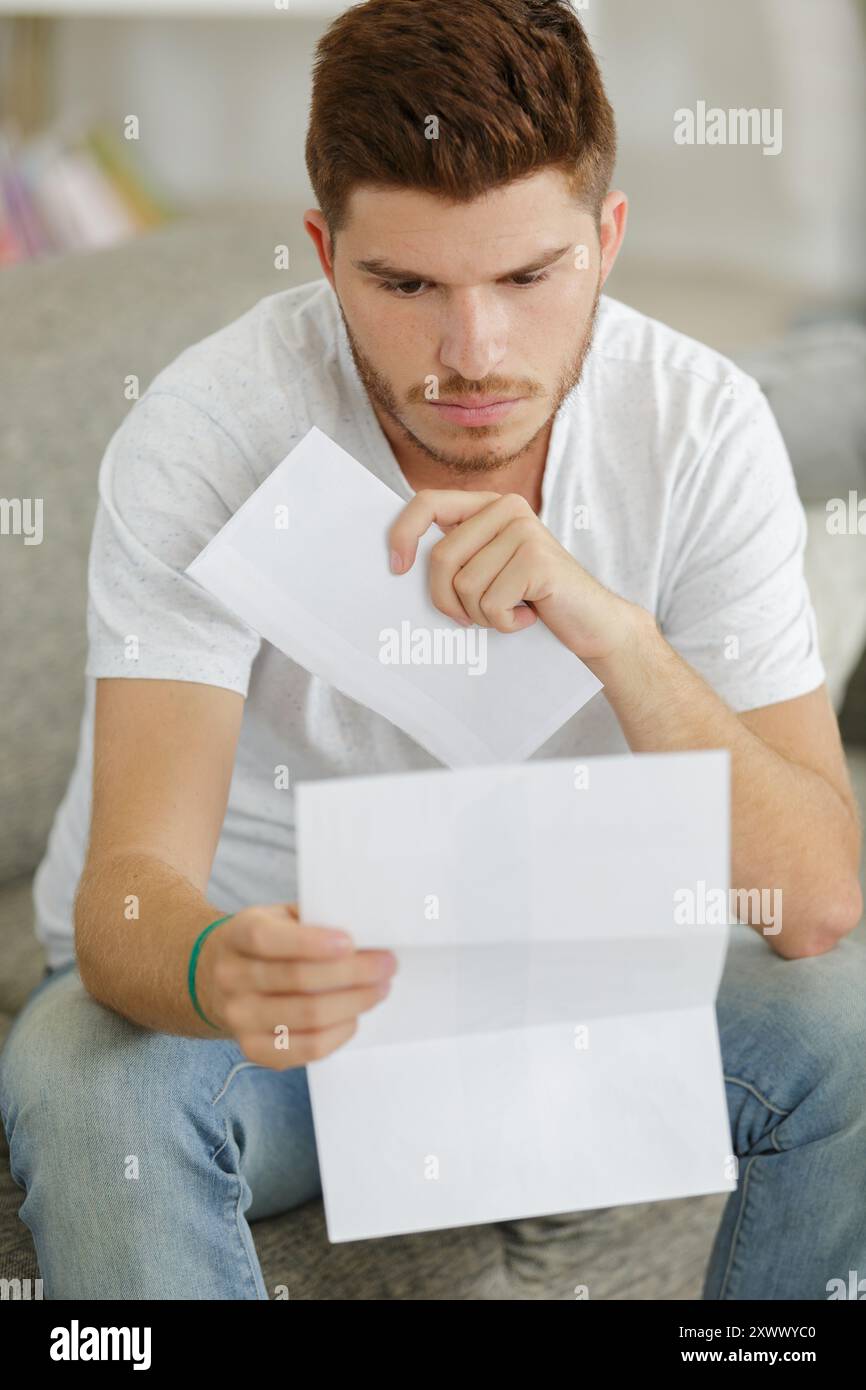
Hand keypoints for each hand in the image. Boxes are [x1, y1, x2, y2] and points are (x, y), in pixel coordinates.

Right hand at [196, 903, 396, 1068]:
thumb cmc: (268, 943)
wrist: (218, 978)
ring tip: (379, 989)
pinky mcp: (253, 1049)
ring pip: (307, 1016)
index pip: (266, 939)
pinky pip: (306, 1048)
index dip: (310, 942)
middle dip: (352, 973)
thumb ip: (314, 920)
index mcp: (238, 935)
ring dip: (353, 1003)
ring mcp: (239, 1017)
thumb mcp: (280, 917)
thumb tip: (367, 933)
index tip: (350, 942)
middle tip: (387, 965)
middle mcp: (231, 977)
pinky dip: (338, 1034)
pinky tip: (354, 1017)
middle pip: (297, 980)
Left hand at [388, 490, 641, 662]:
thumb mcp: (490, 568)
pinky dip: (505, 622)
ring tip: (513, 609)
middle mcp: (507, 508)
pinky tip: (529, 614)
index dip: (403, 533)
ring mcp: (525, 531)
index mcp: (489, 505)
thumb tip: (398, 562)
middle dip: (449, 600)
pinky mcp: (537, 560)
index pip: (428, 502)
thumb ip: (457, 555)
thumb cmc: (533, 598)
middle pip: (442, 558)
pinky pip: (491, 603)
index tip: (396, 567)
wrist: (591, 621)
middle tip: (474, 616)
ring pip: (465, 586)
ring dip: (483, 614)